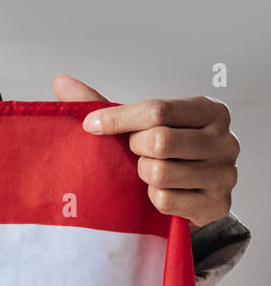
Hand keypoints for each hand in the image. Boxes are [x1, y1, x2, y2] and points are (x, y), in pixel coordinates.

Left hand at [53, 74, 238, 229]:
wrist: (189, 193)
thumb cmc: (160, 151)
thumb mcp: (135, 123)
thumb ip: (99, 103)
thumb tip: (61, 81)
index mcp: (208, 110)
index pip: (157, 110)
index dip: (117, 119)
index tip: (91, 126)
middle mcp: (225, 140)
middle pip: (159, 141)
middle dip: (134, 149)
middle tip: (133, 153)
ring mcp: (226, 174)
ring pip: (160, 173)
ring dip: (141, 174)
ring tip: (147, 171)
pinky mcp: (217, 204)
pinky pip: (166, 200)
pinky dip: (152, 197)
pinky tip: (159, 192)